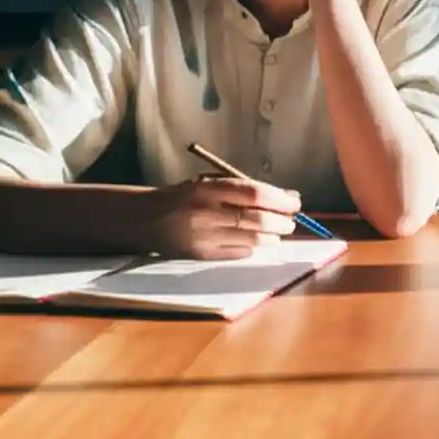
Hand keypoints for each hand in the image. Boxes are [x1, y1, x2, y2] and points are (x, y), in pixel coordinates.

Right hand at [137, 175, 300, 259]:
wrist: (144, 218)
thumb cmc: (183, 197)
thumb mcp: (208, 183)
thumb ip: (243, 189)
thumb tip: (286, 196)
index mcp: (208, 189)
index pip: (254, 194)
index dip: (280, 200)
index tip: (294, 202)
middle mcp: (206, 213)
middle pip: (256, 220)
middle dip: (280, 221)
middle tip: (291, 221)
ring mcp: (203, 237)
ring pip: (251, 240)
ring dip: (271, 238)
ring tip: (278, 233)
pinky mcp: (201, 255)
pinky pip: (237, 254)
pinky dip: (253, 249)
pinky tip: (258, 243)